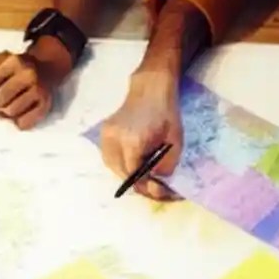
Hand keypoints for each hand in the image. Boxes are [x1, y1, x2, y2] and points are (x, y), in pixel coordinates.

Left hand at [0, 37, 70, 129]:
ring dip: (5, 113)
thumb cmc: (15, 68)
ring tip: (9, 106)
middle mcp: (28, 74)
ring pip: (11, 112)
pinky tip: (20, 113)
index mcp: (13, 61)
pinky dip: (18, 122)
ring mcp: (39, 89)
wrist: (46, 68)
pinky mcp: (46, 105)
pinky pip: (24, 123)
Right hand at [99, 72, 182, 199]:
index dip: (147, 186)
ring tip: (144, 175)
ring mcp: (106, 137)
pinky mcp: (103, 134)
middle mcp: (115, 141)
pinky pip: (109, 158)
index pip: (135, 175)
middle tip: (154, 187)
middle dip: (139, 184)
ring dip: (128, 176)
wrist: (150, 88)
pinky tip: (133, 164)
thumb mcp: (175, 141)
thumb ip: (167, 165)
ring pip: (113, 168)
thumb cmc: (166, 113)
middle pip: (122, 174)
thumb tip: (157, 181)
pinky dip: (120, 165)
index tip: (159, 190)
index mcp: (132, 142)